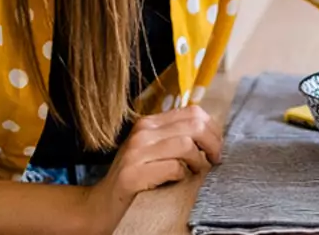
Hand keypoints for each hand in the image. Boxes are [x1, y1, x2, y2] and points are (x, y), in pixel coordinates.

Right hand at [83, 104, 223, 233]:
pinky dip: (183, 176)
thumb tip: (212, 135)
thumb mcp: (153, 150)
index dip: (213, 128)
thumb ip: (176, 137)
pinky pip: (173, 168)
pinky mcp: (133, 174)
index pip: (193, 112)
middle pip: (194, 126)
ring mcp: (136, 152)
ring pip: (186, 145)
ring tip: (197, 172)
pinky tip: (179, 181)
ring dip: (199, 162)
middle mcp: (142, 132)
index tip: (216, 146)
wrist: (101, 205)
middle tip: (215, 160)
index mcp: (150, 123)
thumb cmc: (135, 178)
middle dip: (212, 144)